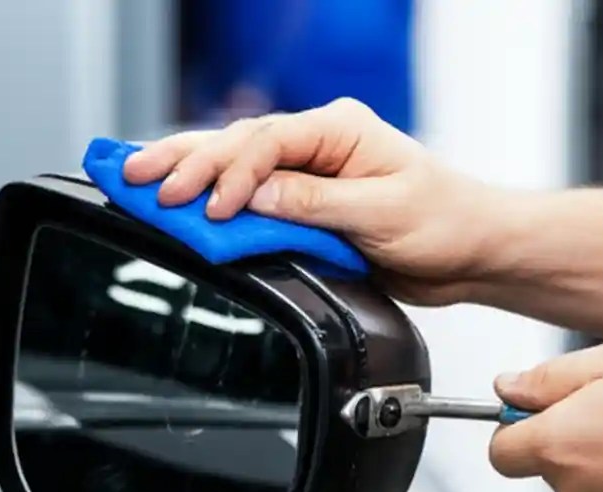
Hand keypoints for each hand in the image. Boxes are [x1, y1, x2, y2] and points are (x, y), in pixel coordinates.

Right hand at [122, 98, 518, 304]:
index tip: (213, 207)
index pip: (268, 141)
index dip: (231, 172)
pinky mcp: (301, 203)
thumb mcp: (382, 213)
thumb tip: (255, 198)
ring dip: (185, 172)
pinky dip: (208, 198)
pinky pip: (246, 195)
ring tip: (133, 177)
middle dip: (185, 160)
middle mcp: (318, 143)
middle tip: (137, 178)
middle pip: (237, 142)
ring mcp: (307, 171)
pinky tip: (173, 197)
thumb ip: (314, 203)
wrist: (470, 250)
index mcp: (339, 129)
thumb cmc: (444, 222)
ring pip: (232, 163)